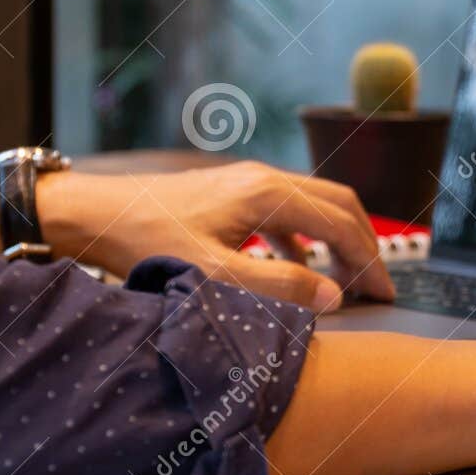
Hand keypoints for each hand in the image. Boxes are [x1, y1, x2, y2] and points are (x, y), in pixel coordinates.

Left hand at [38, 162, 394, 311]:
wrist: (90, 213)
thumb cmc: (144, 242)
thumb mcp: (213, 275)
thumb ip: (278, 286)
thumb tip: (333, 295)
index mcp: (267, 193)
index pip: (341, 223)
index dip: (369, 261)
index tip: (385, 294)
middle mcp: (264, 178)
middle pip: (339, 205)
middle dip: (364, 245)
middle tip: (379, 286)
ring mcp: (248, 181)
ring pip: (315, 205)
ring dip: (337, 241)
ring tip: (345, 281)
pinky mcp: (232, 192)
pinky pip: (288, 212)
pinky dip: (306, 240)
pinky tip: (297, 269)